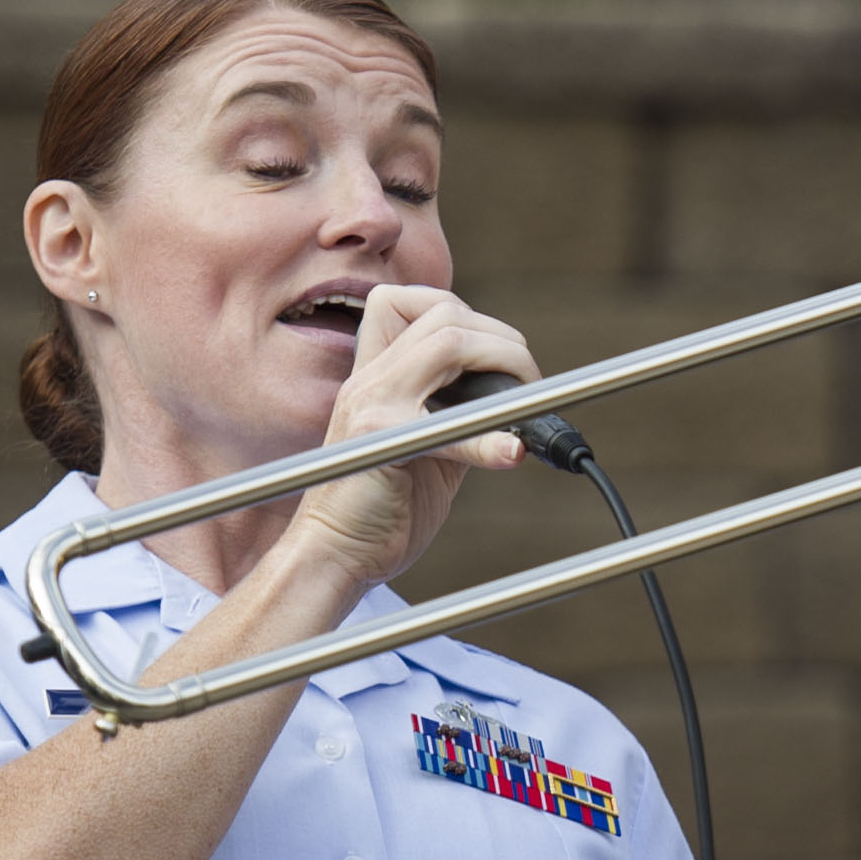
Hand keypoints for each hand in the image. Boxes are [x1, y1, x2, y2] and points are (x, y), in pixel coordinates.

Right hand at [276, 285, 540, 588]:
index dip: (464, 315)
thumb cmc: (381, 509)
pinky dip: (491, 439)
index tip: (495, 355)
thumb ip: (453, 415)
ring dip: (504, 364)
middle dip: (501, 339)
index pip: (410, 304)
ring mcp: (371, 405)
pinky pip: (450, 426)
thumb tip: (511, 402)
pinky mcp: (382, 442)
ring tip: (523, 408)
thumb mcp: (422, 448)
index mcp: (376, 377)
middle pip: (442, 313)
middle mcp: (369, 381)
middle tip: (527, 383)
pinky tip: (513, 454)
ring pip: (447, 342)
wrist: (333, 555)